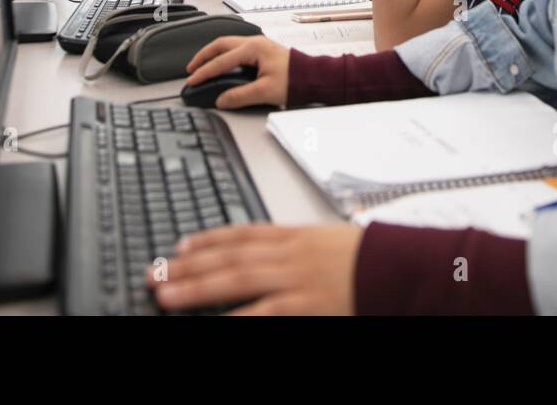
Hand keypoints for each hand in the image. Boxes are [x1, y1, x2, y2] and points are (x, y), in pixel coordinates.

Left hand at [145, 224, 363, 314]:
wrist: (402, 266)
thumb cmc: (372, 257)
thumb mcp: (329, 243)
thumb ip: (299, 248)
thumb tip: (271, 255)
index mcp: (295, 235)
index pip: (240, 234)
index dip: (206, 240)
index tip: (179, 245)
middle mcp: (288, 254)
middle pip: (228, 256)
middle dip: (188, 264)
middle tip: (154, 272)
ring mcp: (295, 279)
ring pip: (235, 280)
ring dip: (196, 287)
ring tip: (164, 295)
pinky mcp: (305, 305)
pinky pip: (261, 313)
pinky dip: (234, 319)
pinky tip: (212, 323)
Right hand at [184, 35, 289, 108]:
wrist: (314, 77)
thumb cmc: (295, 80)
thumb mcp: (265, 92)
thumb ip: (240, 96)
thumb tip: (222, 100)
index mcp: (253, 48)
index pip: (221, 60)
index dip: (204, 72)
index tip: (193, 80)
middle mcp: (254, 42)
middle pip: (220, 44)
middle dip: (203, 56)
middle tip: (191, 68)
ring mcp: (258, 45)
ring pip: (227, 44)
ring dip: (212, 53)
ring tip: (201, 65)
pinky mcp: (261, 51)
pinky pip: (235, 48)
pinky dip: (223, 54)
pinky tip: (220, 63)